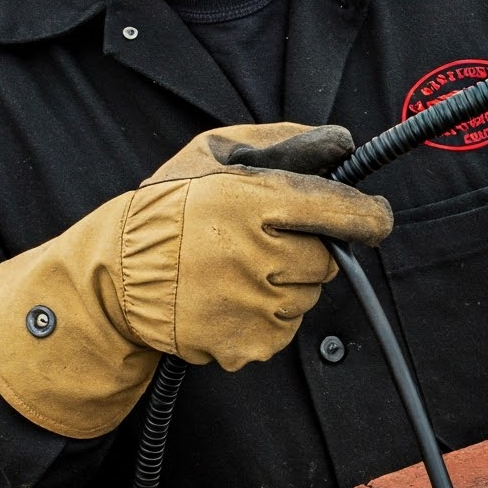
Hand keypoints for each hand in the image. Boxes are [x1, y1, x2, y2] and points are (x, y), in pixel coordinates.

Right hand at [0, 123, 392, 438]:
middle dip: (304, 249)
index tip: (374, 218)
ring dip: (283, 285)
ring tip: (233, 270)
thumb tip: (344, 143)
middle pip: (326, 259)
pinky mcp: (248, 344)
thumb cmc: (166, 209)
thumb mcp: (216, 153)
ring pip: (306, 296)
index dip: (368, 216)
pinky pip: (283, 330)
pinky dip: (264, 317)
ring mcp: (254, 305)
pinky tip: (226, 298)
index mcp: (254, 200)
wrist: (114, 277)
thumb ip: (286, 144)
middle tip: (258, 242)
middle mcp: (259, 255)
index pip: (343, 211)